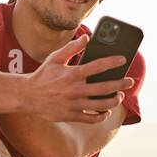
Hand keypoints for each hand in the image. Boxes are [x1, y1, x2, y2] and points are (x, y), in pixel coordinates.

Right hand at [18, 33, 133, 123]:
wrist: (27, 96)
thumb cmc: (42, 75)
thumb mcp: (55, 58)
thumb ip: (72, 48)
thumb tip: (87, 37)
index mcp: (73, 74)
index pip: (98, 66)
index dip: (113, 62)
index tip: (123, 60)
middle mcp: (75, 90)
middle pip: (105, 87)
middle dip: (121, 84)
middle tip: (129, 81)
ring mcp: (74, 104)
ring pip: (101, 105)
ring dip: (113, 101)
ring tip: (119, 96)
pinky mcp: (71, 116)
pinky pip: (91, 119)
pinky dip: (101, 116)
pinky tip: (106, 111)